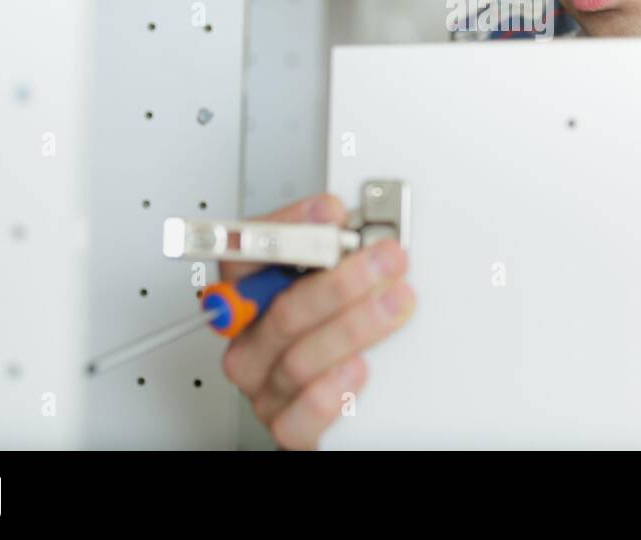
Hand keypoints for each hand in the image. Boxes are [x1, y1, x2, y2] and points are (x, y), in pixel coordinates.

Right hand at [218, 193, 414, 448]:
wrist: (348, 408)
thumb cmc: (336, 334)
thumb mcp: (335, 285)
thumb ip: (340, 255)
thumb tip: (366, 227)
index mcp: (253, 298)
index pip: (247, 255)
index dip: (288, 230)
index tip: (332, 213)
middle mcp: (254, 342)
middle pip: (282, 309)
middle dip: (341, 280)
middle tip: (386, 260)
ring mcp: (268, 387)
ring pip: (298, 359)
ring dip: (352, 327)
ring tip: (394, 304)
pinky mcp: (289, 428)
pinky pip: (299, 417)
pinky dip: (329, 393)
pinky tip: (359, 369)